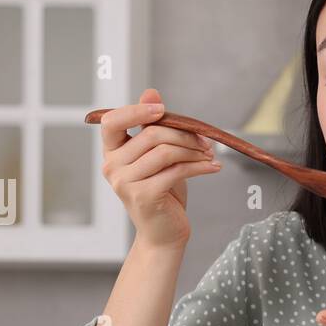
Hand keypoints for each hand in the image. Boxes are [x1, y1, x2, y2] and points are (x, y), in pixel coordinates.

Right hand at [99, 87, 220, 248]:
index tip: (163, 110)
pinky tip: (213, 167)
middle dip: (184, 134)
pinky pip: (177, 170)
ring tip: (210, 155)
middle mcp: (111, 166)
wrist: (164, 233)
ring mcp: (125, 183)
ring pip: (166, 151)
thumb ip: (151, 127)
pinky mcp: (143, 196)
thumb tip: (151, 92)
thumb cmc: (162, 192)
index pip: (112, 121)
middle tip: (206, 141)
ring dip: (194, 150)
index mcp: (111, 152)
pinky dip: (200, 166)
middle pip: (151, 134)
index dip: (137, 110)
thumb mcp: (157, 156)